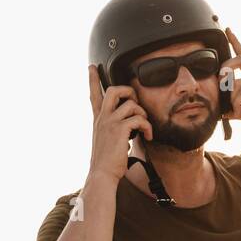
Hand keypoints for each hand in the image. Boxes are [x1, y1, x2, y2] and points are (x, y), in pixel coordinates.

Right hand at [87, 65, 152, 181]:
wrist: (102, 173)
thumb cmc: (107, 161)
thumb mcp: (108, 141)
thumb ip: (116, 130)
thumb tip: (130, 128)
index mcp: (98, 120)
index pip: (94, 95)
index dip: (93, 80)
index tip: (92, 67)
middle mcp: (102, 118)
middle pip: (114, 90)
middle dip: (129, 91)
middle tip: (136, 102)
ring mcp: (110, 123)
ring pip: (131, 105)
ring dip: (143, 115)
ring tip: (145, 128)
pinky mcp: (119, 130)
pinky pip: (139, 119)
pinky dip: (147, 127)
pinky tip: (148, 137)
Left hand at [221, 27, 240, 137]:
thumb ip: (236, 108)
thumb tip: (222, 111)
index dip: (235, 42)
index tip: (228, 30)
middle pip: (240, 58)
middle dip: (226, 68)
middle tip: (220, 83)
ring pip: (237, 83)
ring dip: (231, 99)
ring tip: (235, 111)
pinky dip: (237, 104)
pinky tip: (239, 112)